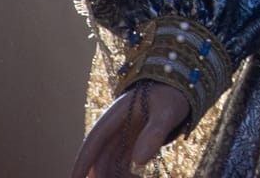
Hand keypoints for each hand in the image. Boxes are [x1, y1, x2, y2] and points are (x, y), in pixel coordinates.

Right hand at [70, 82, 187, 177]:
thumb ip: (154, 133)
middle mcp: (114, 130)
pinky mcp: (130, 147)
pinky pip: (121, 167)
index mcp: (115, 117)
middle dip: (104, 177)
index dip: (82, 162)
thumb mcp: (167, 111)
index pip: (94, 142)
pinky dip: (126, 177)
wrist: (177, 89)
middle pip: (100, 160)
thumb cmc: (171, 96)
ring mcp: (121, 139)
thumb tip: (137, 162)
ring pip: (110, 166)